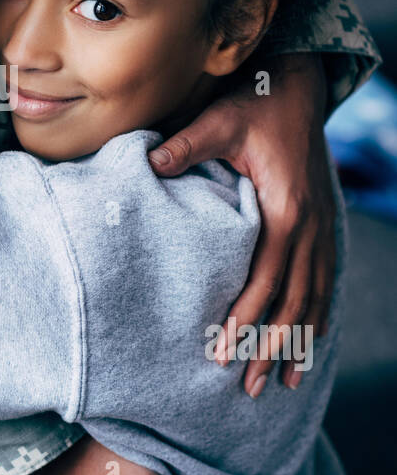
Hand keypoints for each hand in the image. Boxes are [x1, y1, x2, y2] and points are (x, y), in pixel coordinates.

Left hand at [148, 53, 332, 394]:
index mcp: (285, 208)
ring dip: (299, 343)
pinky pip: (325, 281)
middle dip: (271, 348)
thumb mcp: (219, 120)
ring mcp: (321, 227)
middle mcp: (310, 225)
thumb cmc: (255, 105)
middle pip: (293, 301)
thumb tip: (150, 163)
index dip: (246, 318)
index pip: (267, 278)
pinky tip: (311, 344)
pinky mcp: (322, 225)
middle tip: (248, 387)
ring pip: (314, 298)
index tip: (222, 351)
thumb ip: (187, 145)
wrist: (298, 87)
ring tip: (284, 385)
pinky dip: (318, 317)